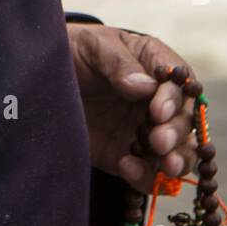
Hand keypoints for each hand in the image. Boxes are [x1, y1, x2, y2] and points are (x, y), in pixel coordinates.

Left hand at [66, 24, 197, 194]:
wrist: (42, 80)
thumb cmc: (73, 53)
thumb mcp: (93, 47)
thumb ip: (119, 62)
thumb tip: (146, 86)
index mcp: (155, 65)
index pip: (180, 84)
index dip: (173, 99)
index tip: (157, 110)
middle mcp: (158, 100)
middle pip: (184, 120)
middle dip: (176, 133)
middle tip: (160, 141)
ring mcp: (146, 130)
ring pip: (178, 152)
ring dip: (178, 161)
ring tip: (165, 166)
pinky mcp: (128, 156)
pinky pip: (149, 175)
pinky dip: (146, 178)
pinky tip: (128, 168)